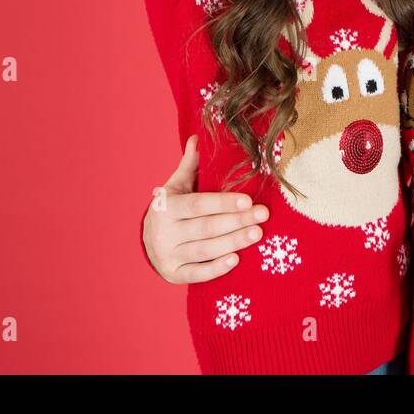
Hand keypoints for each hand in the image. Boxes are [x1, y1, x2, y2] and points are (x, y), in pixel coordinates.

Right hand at [141, 134, 269, 283]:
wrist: (150, 241)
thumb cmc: (173, 209)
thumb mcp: (177, 186)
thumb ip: (190, 165)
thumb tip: (198, 138)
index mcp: (166, 207)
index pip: (198, 205)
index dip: (224, 203)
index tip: (248, 200)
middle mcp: (163, 232)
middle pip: (206, 227)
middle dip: (236, 222)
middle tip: (263, 215)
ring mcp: (167, 255)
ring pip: (205, 250)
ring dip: (233, 242)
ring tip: (257, 233)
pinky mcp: (173, 275)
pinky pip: (197, 274)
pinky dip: (216, 268)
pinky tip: (236, 260)